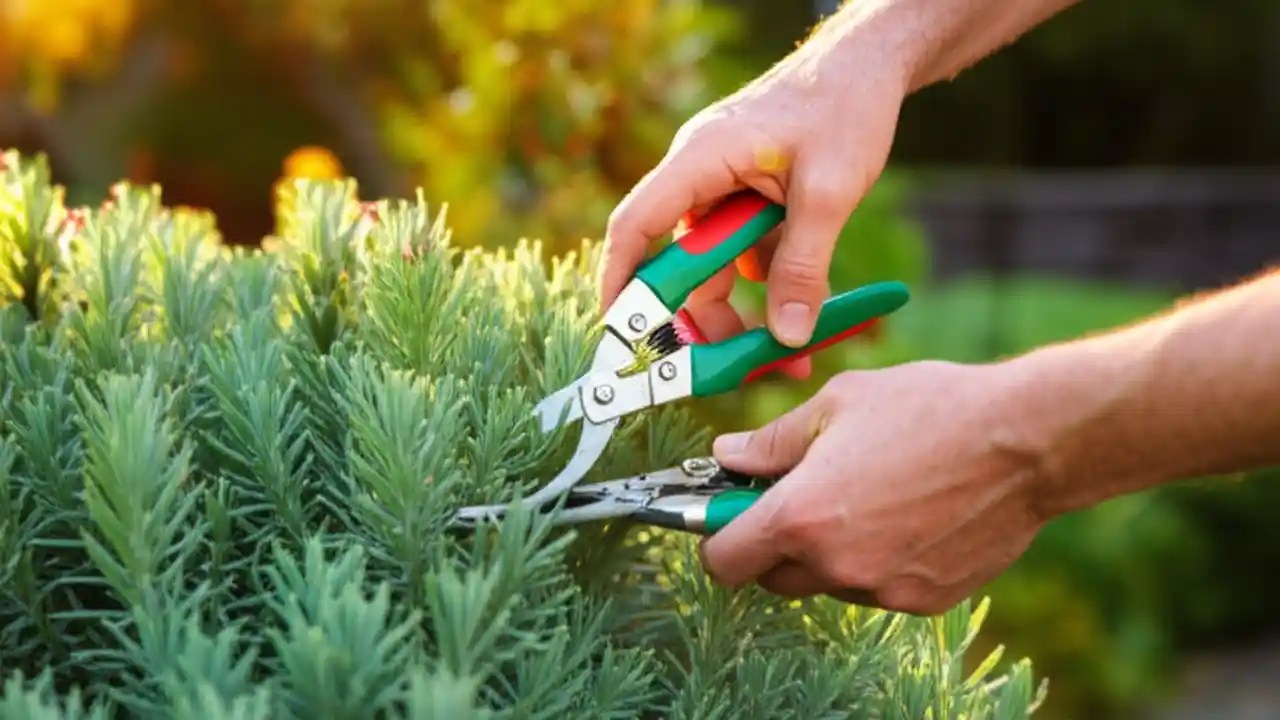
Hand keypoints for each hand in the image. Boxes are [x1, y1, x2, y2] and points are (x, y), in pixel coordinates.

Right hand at [599, 28, 909, 349]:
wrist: (871, 64)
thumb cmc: (845, 105)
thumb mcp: (830, 191)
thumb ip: (805, 265)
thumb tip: (788, 337)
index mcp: (699, 160)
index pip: (635, 227)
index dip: (620, 284)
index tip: (619, 336)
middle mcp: (700, 176)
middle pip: (680, 261)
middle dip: (705, 317)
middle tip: (733, 365)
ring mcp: (724, 188)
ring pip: (719, 265)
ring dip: (749, 309)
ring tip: (792, 352)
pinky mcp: (750, 199)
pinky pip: (749, 253)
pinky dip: (774, 285)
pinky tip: (812, 313)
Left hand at [699, 360, 1046, 614]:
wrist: (1026, 440)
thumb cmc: (929, 408)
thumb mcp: (837, 404)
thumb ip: (772, 440)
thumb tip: (728, 455)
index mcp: (801, 516)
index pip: (723, 562)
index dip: (717, 538)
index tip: (729, 515)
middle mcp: (836, 565)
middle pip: (772, 578)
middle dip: (773, 543)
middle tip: (800, 496)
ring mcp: (883, 590)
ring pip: (828, 583)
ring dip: (829, 552)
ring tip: (868, 495)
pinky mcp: (924, 601)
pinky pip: (878, 588)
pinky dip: (878, 561)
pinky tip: (907, 515)